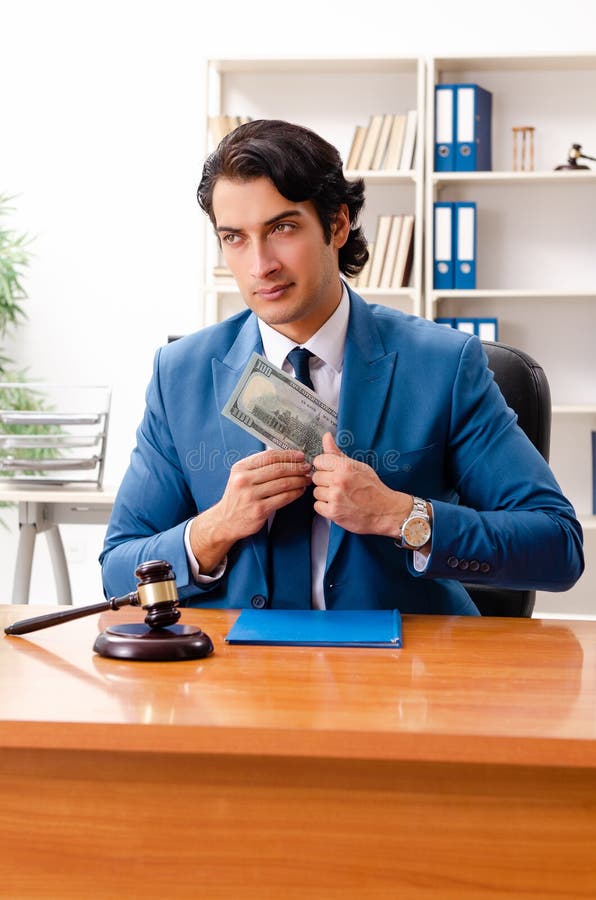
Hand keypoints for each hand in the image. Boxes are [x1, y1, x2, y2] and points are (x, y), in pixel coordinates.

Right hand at [189, 448, 311, 571]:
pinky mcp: (259, 510)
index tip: (300, 456)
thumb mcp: (241, 477)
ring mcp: (251, 496)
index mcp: (241, 468)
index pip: (269, 456)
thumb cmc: (238, 498)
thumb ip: (259, 466)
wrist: (225, 521)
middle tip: (307, 468)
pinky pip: (283, 498)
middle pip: (278, 469)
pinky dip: (295, 493)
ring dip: (299, 480)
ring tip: (306, 479)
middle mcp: (244, 480)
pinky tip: (300, 490)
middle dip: (297, 467)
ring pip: (283, 483)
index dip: (288, 455)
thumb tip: (286, 457)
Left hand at [312, 432, 412, 536]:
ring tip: (339, 496)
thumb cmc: (373, 488)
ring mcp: (335, 497)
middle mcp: (338, 480)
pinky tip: (337, 505)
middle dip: (325, 481)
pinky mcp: (333, 512)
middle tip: (338, 485)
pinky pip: (317, 506)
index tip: (331, 471)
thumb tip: (326, 436)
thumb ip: (338, 453)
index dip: (325, 466)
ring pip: (316, 492)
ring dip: (325, 495)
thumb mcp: (358, 466)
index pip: (319, 461)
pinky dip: (325, 507)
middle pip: (316, 477)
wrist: (385, 511)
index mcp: (345, 467)